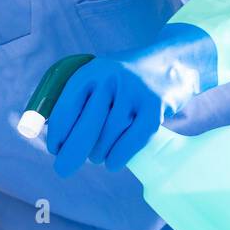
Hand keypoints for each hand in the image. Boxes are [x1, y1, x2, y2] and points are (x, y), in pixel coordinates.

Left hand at [45, 30, 207, 176]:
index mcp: (91, 72)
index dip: (57, 133)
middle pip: (85, 126)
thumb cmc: (129, 79)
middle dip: (72, 153)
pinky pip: (133, 139)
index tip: (54, 149)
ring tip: (97, 156)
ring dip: (99, 153)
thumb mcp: (102, 77)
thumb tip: (58, 137)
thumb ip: (81, 100)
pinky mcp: (155, 105)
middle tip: (62, 169)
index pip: (66, 107)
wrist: (174, 60)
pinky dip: (120, 155)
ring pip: (109, 136)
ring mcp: (135, 91)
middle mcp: (111, 78)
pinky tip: (112, 163)